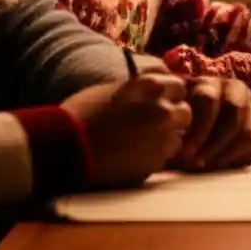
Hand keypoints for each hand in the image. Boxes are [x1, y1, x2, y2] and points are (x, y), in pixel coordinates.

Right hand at [62, 74, 191, 188]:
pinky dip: (153, 156)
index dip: (169, 95)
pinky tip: (132, 155)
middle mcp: (162, 111)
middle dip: (173, 118)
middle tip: (153, 123)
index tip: (159, 101)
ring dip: (165, 139)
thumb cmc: (81, 114)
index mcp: (151, 87)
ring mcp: (161, 139)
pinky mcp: (155, 162)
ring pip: (178, 138)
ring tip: (140, 141)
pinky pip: (164, 158)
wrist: (65, 147)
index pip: (179, 86)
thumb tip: (157, 89)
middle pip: (185, 113)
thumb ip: (140, 89)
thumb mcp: (112, 89)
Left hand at [174, 76, 250, 171]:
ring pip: (247, 133)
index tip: (185, 152)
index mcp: (210, 84)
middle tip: (196, 162)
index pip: (208, 100)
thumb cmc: (182, 118)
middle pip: (233, 115)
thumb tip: (171, 146)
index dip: (198, 129)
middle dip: (213, 144)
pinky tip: (221, 163)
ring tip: (206, 165)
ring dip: (225, 154)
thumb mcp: (175, 114)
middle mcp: (235, 91)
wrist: (204, 118)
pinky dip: (239, 158)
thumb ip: (173, 124)